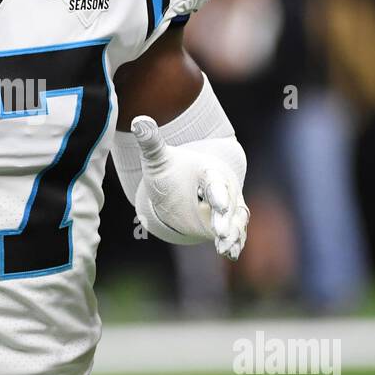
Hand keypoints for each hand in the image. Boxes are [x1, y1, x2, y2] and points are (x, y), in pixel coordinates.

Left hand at [130, 115, 249, 258]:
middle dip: (226, 219)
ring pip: (236, 219)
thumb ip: (150, 141)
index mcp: (209, 170)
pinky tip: (231, 253)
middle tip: (220, 233)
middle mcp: (224, 188)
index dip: (218, 193)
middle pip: (228, 204)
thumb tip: (138, 121)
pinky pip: (235, 232)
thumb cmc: (170, 169)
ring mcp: (228, 206)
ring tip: (226, 249)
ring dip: (233, 234)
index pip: (215, 181)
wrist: (183, 181)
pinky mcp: (227, 222)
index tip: (218, 206)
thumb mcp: (157, 157)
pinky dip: (235, 242)